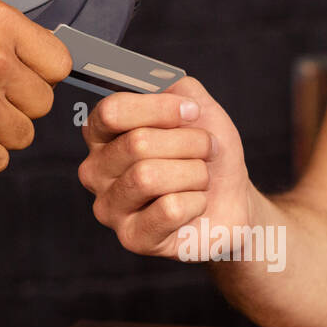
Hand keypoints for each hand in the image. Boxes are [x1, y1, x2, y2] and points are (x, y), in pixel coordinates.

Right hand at [78, 76, 251, 257]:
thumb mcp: (199, 109)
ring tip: (201, 178)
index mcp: (102, 134)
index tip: (193, 112)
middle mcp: (96, 170)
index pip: (112, 111)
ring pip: (149, 177)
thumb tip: (163, 89)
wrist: (230, 198)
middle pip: (137, 143)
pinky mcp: (133, 238)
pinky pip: (168, 209)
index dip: (160, 107)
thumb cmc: (206, 154)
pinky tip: (196, 204)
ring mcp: (109, 207)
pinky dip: (196, 201)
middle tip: (208, 150)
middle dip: (188, 142)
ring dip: (194, 172)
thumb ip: (178, 88)